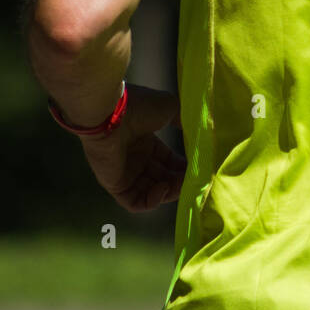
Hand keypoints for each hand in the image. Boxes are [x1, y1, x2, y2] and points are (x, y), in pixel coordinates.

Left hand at [80, 84, 186, 211]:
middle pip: (162, 178)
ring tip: (180, 184)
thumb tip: (198, 133)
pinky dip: (152, 201)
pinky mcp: (114, 185)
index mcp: (145, 141)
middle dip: (180, 181)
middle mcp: (135, 158)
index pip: (169, 161)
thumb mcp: (170, 108)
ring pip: (151, 192)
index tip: (198, 167)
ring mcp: (124, 173)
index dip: (184, 167)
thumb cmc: (139, 106)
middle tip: (193, 179)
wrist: (111, 111)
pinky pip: (135, 202)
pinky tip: (163, 188)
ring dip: (170, 192)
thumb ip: (185, 120)